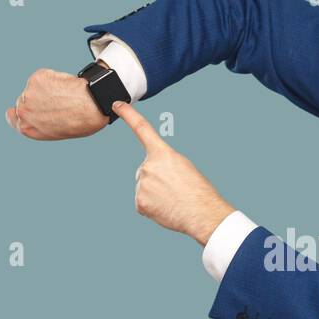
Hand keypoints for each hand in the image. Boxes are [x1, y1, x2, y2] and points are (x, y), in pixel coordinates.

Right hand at [5, 68, 107, 139]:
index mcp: (27, 129)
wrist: (90, 106)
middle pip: (23, 100)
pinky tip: (65, 86)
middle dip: (36, 98)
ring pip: (34, 87)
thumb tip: (41, 112)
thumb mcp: (56, 132)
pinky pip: (43, 76)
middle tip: (56, 101)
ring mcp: (28, 94)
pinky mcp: (36, 78)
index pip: (13, 118)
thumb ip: (41, 123)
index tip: (22, 107)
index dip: (17, 112)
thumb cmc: (80, 122)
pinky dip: (53, 78)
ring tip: (64, 96)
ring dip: (46, 88)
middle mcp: (23, 112)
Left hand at [111, 101, 235, 245]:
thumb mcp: (184, 167)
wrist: (201, 214)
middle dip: (157, 180)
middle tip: (175, 190)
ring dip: (156, 195)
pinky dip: (153, 208)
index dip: (128, 115)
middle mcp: (148, 165)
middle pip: (146, 171)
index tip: (117, 104)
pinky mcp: (139, 202)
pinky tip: (165, 209)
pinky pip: (142, 203)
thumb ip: (163, 163)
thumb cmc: (198, 191)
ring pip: (144, 188)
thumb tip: (147, 176)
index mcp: (163, 153)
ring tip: (173, 201)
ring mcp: (142, 184)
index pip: (142, 128)